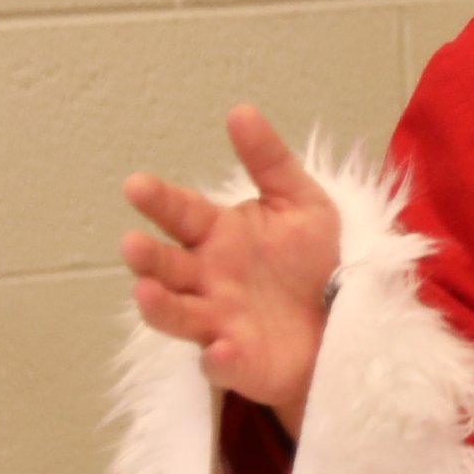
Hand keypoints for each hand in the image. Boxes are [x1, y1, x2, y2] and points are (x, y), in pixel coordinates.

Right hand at [121, 106, 341, 430]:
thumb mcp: (299, 202)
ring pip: (178, 315)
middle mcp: (207, 279)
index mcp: (218, 235)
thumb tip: (240, 111)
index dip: (159, 201)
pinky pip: (222, 363)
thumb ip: (269, 161)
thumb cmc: (311, 259)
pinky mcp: (238, 362)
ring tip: (147, 293)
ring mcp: (217, 322)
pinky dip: (218, 359)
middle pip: (168, 266)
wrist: (342, 318)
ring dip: (160, 306)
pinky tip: (220, 349)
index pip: (182, 214)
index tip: (136, 184)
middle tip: (132, 243)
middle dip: (148, 257)